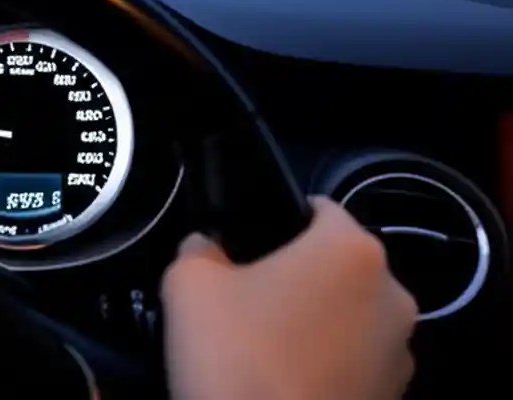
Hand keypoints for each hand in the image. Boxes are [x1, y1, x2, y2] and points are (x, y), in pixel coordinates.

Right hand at [162, 197, 416, 399]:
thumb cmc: (233, 355)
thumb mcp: (187, 283)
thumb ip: (198, 248)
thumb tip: (207, 248)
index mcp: (349, 249)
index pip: (318, 209)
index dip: (277, 220)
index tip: (244, 250)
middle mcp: (392, 293)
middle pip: (337, 265)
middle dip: (300, 276)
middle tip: (248, 302)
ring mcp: (400, 351)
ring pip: (350, 315)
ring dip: (318, 322)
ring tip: (268, 350)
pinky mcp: (394, 397)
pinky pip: (356, 362)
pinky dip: (329, 364)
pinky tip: (286, 383)